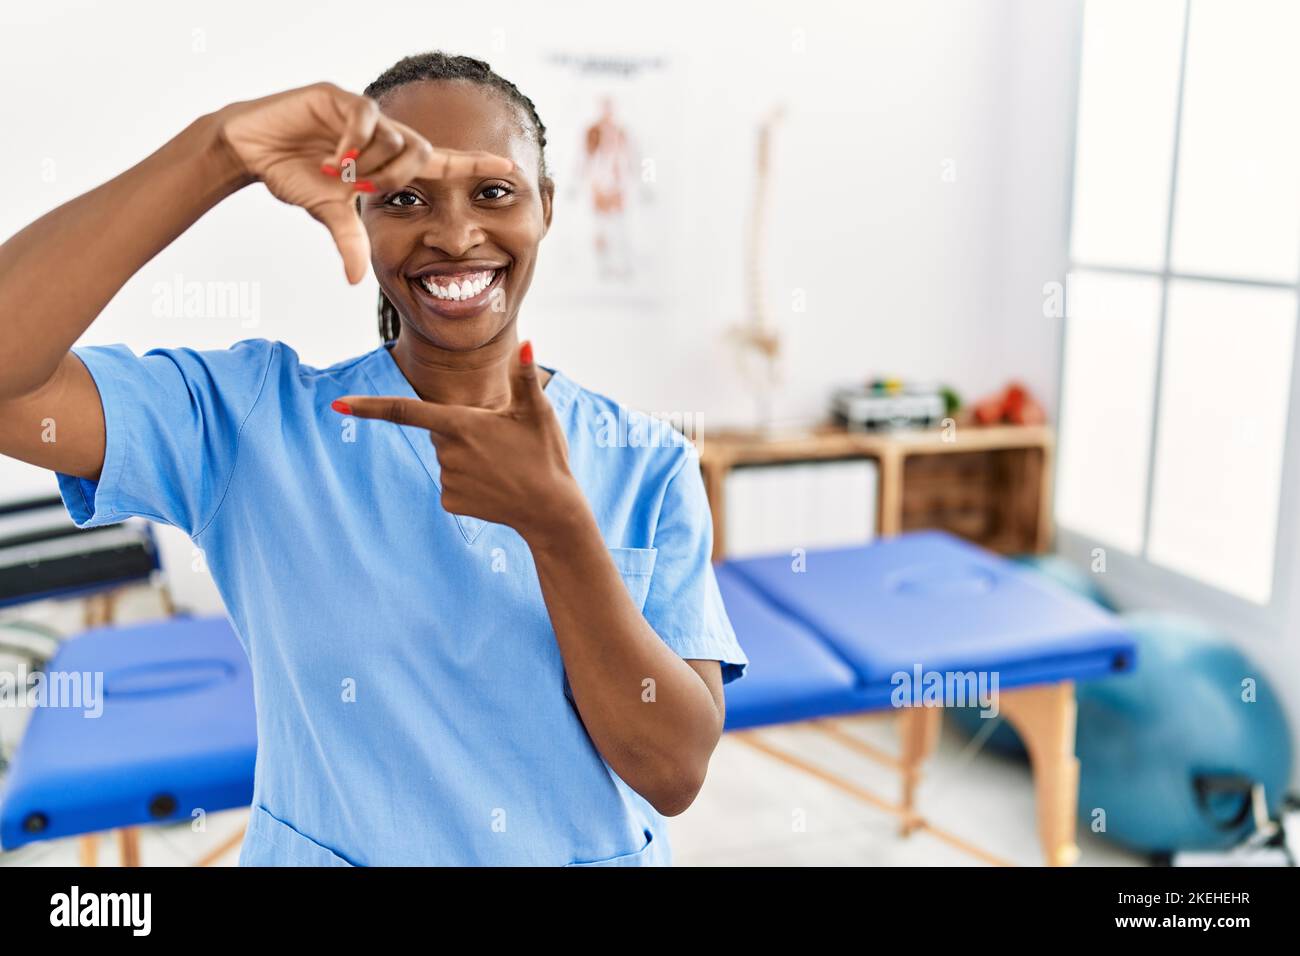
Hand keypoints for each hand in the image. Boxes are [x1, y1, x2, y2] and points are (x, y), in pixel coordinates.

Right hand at [214, 83, 513, 283]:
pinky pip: (366, 118)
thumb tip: (354, 280)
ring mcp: (364, 114)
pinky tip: (332, 157)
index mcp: (389, 160)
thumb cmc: (293, 175)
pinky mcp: (339, 97)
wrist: (251, 148)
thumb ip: (349, 240)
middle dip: (397, 177)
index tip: (510, 170)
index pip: (444, 162)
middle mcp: (385, 135)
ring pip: (396, 138)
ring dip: (370, 163)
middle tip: (361, 188)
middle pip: (422, 152)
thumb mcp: (328, 213)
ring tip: (337, 172)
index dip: (475, 165)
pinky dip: (354, 142)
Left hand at [331, 342, 588, 540]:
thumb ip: (526, 376)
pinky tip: (494, 487)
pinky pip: (451, 483)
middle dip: (463, 431)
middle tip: (501, 442)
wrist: (551, 512)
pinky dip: (469, 482)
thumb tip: (528, 342)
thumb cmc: (546, 455)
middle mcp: (447, 453)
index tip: (337, 405)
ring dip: (468, 457)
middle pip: (440, 431)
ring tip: (503, 466)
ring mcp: (447, 480)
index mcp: (461, 424)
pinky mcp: (450, 502)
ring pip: (446, 457)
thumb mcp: (539, 412)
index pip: (405, 411)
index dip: (369, 407)